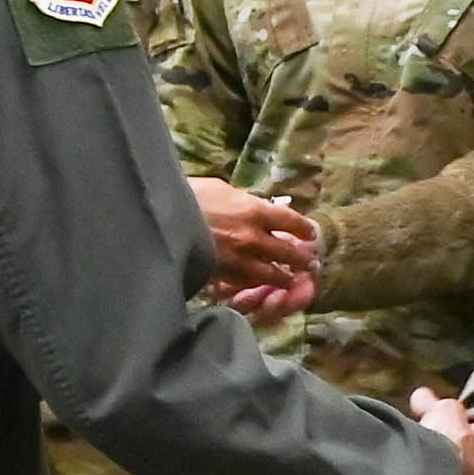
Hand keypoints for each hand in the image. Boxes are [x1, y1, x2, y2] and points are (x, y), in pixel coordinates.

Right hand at [193, 182, 319, 317]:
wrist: (162, 220)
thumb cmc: (188, 196)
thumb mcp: (221, 189)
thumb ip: (244, 201)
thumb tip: (257, 206)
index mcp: (254, 210)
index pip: (291, 221)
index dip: (304, 228)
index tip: (311, 233)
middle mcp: (253, 237)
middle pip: (288, 252)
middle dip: (302, 258)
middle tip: (311, 262)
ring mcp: (239, 260)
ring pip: (272, 274)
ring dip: (285, 278)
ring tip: (291, 279)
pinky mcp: (223, 276)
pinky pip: (247, 284)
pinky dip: (257, 285)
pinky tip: (262, 286)